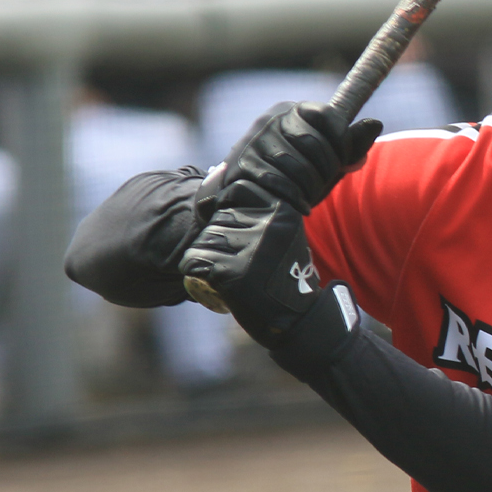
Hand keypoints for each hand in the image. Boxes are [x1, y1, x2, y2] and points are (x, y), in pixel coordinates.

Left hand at [179, 179, 323, 347]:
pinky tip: (220, 282)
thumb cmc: (284, 275)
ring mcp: (249, 248)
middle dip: (220, 239)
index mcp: (282, 210)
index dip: (230, 209)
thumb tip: (218, 172)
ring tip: (235, 274)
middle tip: (244, 263)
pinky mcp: (231, 272)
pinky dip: (197, 273)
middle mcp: (267, 225)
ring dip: (210, 257)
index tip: (242, 233)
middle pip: (217, 218)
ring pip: (204, 239)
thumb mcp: (281, 233)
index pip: (237, 189)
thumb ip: (258, 209)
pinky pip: (193, 261)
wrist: (298, 319)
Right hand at [194, 100, 381, 225]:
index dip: (343, 142)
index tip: (342, 160)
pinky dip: (295, 199)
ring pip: (297, 166)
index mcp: (294, 111)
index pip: (329, 116)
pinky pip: (278, 183)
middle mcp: (271, 120)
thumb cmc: (294, 174)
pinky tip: (301, 207)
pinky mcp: (242, 166)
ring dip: (310, 187)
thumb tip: (375, 123)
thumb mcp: (326, 160)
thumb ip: (351, 146)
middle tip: (324, 183)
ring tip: (309, 195)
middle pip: (315, 144)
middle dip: (327, 170)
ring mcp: (254, 142)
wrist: (247, 195)